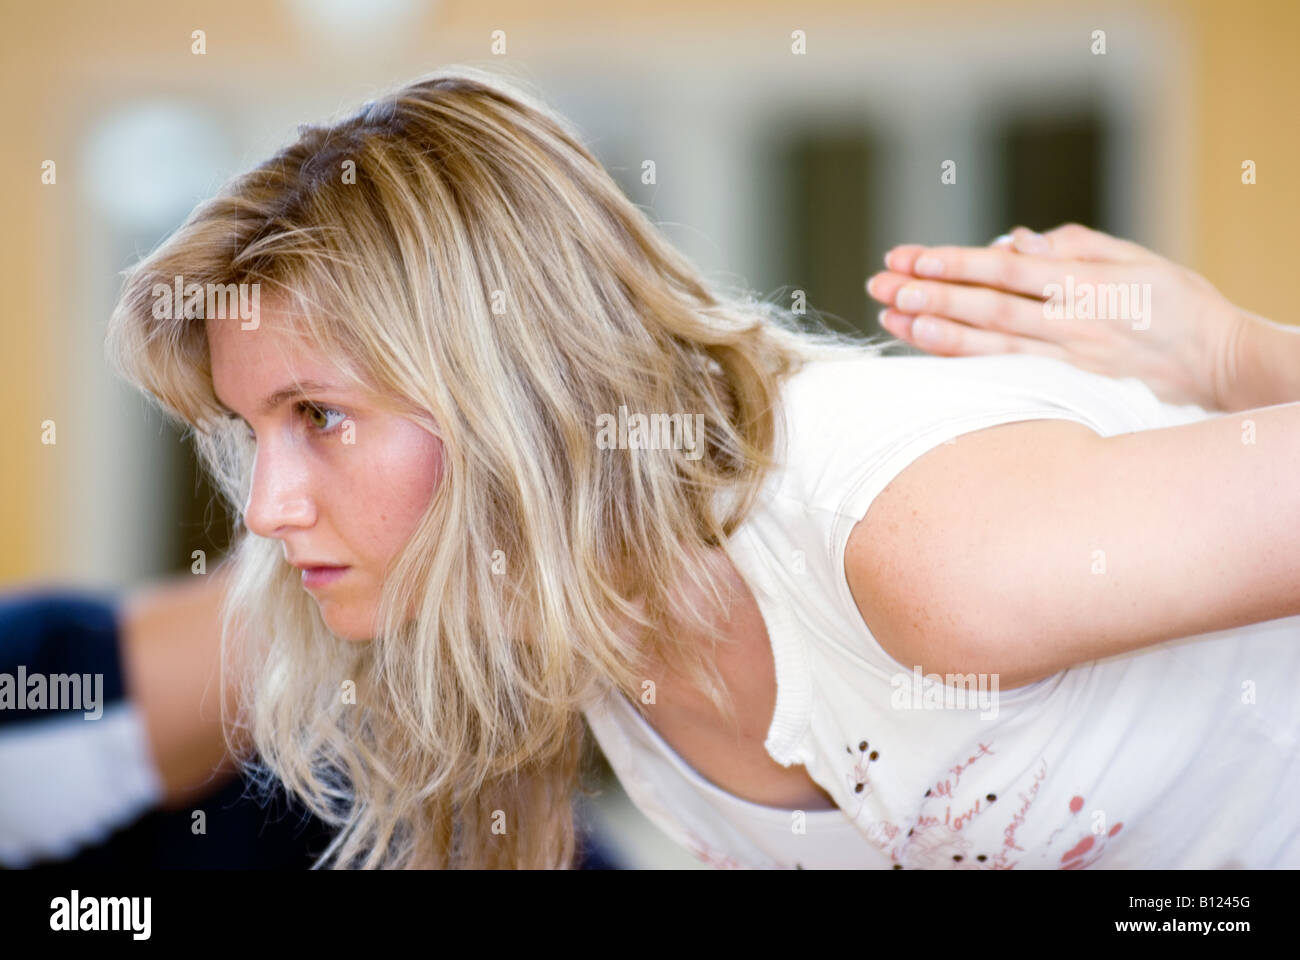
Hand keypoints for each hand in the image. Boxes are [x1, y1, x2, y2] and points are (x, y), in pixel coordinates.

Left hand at [865, 223, 1249, 410]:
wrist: (1221, 364)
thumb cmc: (1178, 304)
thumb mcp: (1136, 257)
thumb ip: (1074, 245)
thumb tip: (1016, 239)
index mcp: (1085, 283)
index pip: (1004, 270)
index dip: (953, 264)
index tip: (909, 258)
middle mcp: (1070, 324)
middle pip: (984, 307)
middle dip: (927, 294)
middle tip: (881, 285)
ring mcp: (1066, 361)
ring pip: (987, 346)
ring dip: (933, 332)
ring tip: (891, 319)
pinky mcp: (1067, 388)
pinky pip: (1004, 374)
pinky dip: (963, 363)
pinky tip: (929, 351)